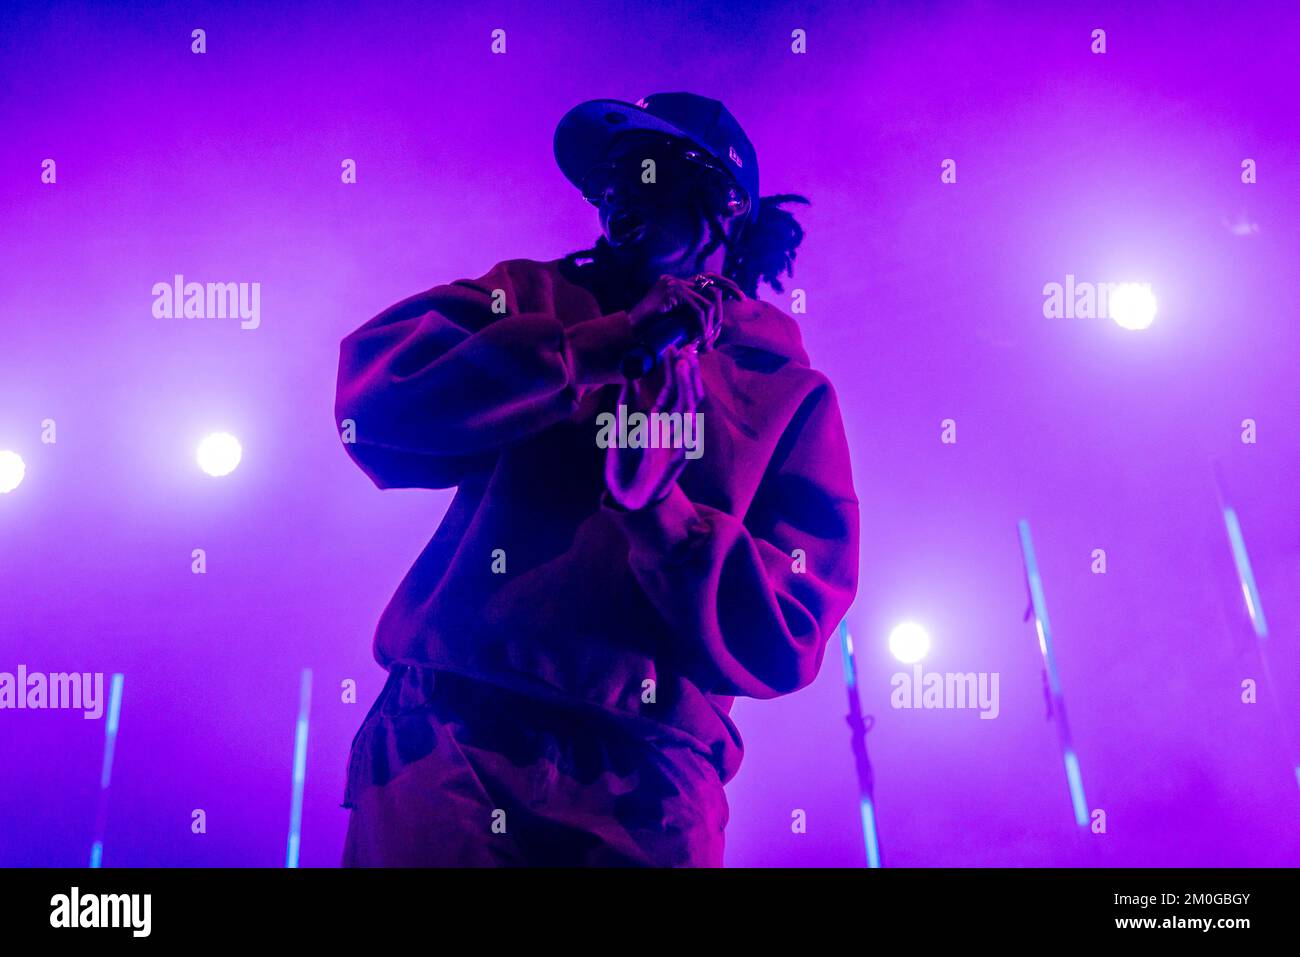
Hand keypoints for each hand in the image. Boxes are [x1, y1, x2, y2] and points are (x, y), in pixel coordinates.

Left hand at [605, 345, 703, 510]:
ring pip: (687, 418)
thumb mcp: (620, 430)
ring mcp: (675, 447)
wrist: (625, 495)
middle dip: (685, 377)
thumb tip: (628, 379)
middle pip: (684, 398)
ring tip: (687, 375)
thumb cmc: (624, 462)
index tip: (672, 349)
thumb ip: (625, 406)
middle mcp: (671, 430)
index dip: (672, 371)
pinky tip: (687, 422)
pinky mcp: (673, 469)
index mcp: (660, 420)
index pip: (671, 390)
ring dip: (688, 396)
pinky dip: (685, 438)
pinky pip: (683, 453)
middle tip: (685, 354)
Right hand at [627, 272, 744, 352]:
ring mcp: (673, 283)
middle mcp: (676, 280)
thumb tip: (712, 321)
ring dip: (711, 323)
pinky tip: (701, 337)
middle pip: (712, 286)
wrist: (628, 332)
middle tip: (734, 313)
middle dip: (726, 299)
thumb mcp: (674, 320)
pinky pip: (697, 310)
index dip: (727, 284)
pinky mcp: (672, 292)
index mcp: (677, 284)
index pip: (708, 278)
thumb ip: (689, 315)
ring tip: (709, 340)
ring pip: (706, 302)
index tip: (740, 296)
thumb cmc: (649, 331)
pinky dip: (702, 325)